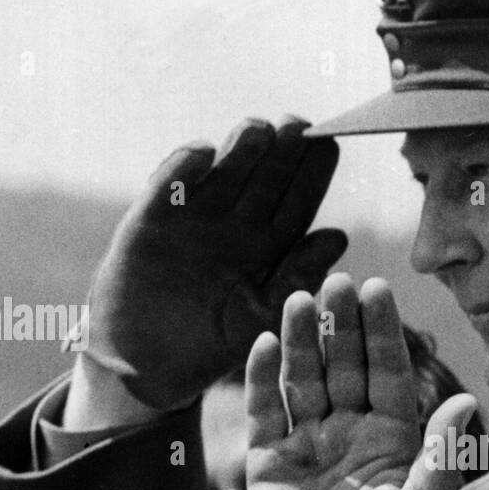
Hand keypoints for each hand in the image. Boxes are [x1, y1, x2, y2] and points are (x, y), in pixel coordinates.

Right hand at [83, 117, 347, 409]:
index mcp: (271, 244)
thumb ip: (299, 275)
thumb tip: (339, 237)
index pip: (299, 199)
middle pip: (265, 176)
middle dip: (282, 150)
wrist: (149, 364)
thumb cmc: (214, 344)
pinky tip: (204, 153)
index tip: (331, 144)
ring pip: (223, 172)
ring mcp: (195, 216)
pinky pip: (169, 185)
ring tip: (259, 130)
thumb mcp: (264, 314)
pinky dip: (183, 167)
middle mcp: (237, 222)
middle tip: (299, 125)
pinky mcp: (152, 219)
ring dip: (239, 149)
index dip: (314, 171)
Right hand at [245, 274, 475, 489]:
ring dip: (300, 340)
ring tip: (297, 298)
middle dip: (341, 325)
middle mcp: (351, 431)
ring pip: (304, 379)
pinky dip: (263, 380)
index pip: (388, 373)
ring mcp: (308, 442)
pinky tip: (261, 343)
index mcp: (394, 438)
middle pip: (345, 366)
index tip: (377, 289)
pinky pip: (266, 412)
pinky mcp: (269, 461)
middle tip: (337, 280)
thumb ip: (441, 457)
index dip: (383, 333)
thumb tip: (466, 399)